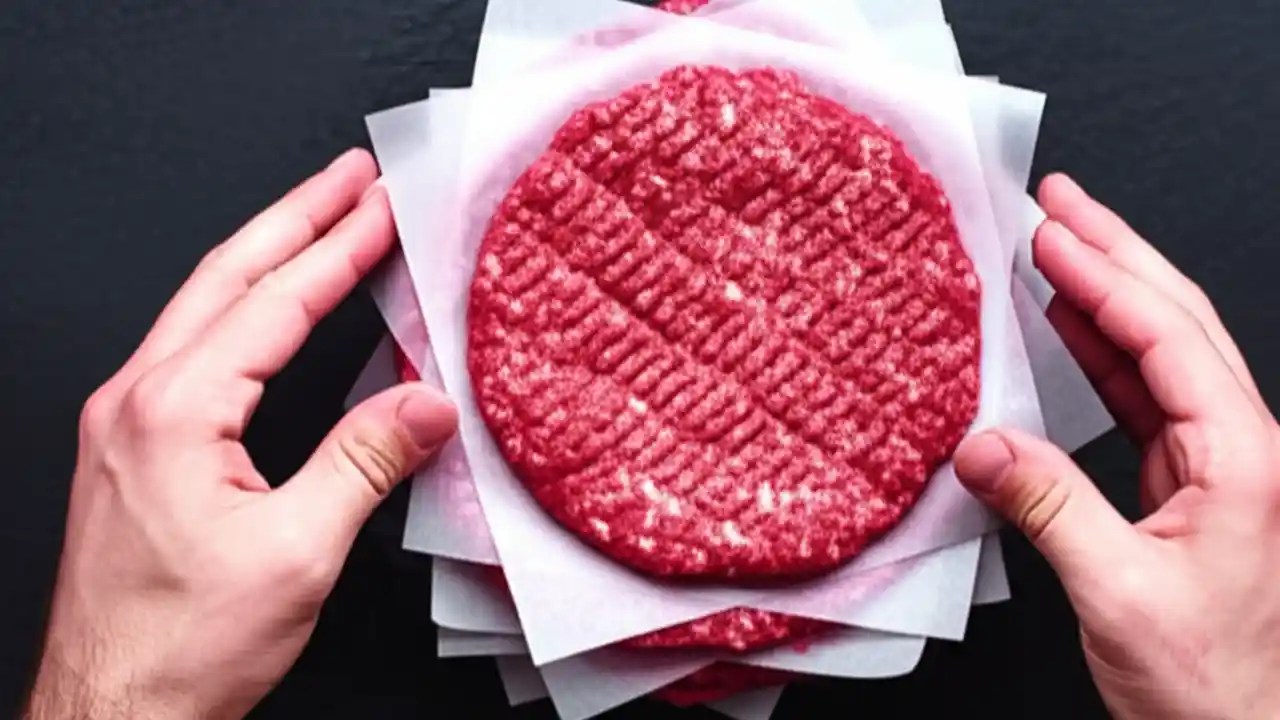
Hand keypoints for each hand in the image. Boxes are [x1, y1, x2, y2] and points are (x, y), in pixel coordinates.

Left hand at [26, 149, 456, 719]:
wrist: (109, 708)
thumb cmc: (182, 645)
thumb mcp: (297, 553)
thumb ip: (366, 461)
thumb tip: (428, 402)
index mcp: (174, 412)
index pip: (274, 302)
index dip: (339, 247)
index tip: (383, 204)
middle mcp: (136, 400)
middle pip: (225, 274)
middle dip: (294, 214)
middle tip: (348, 172)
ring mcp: (124, 421)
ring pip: (201, 304)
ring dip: (265, 251)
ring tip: (319, 215)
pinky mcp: (129, 446)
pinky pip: (190, 345)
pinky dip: (241, 305)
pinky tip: (267, 306)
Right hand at [955, 175, 1279, 718]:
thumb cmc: (1212, 684)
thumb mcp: (1120, 593)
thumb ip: (1050, 508)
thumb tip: (983, 444)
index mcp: (1242, 459)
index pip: (1167, 339)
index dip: (1105, 277)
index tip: (1051, 232)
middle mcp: (1237, 449)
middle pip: (1176, 322)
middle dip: (1116, 252)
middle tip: (1061, 200)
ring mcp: (1213, 465)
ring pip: (1159, 352)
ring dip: (1106, 293)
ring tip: (1057, 243)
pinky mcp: (1184, 487)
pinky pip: (1139, 398)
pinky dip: (1099, 353)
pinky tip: (1067, 329)